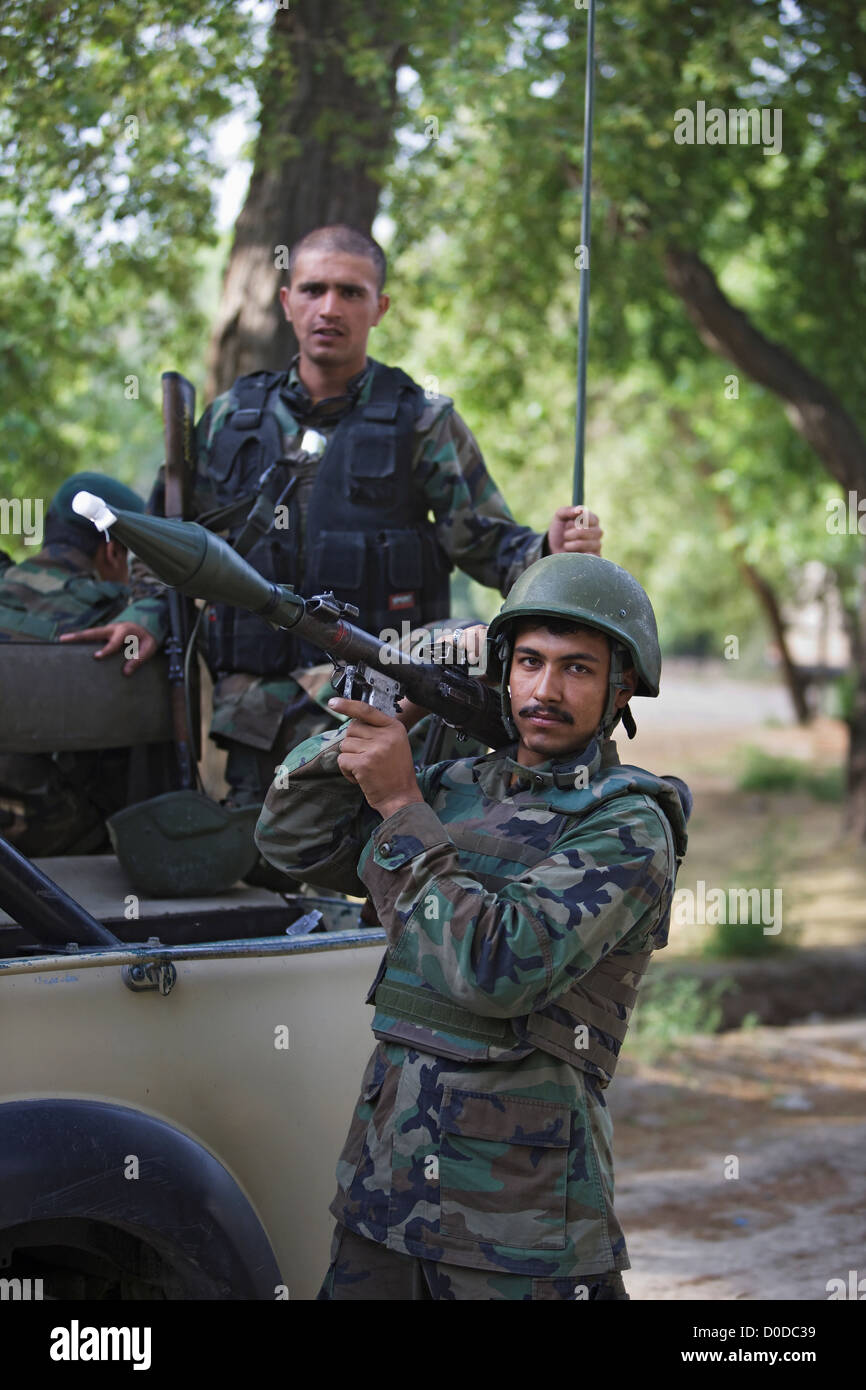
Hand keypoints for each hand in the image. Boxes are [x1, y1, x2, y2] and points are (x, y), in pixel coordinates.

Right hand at [59, 622, 157, 675]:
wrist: (148, 624)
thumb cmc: (148, 637)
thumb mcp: (149, 648)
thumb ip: (139, 659)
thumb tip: (125, 673)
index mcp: (125, 631)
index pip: (113, 642)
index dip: (106, 649)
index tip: (96, 656)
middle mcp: (113, 629)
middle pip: (94, 632)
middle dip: (79, 636)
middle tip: (63, 639)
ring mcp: (107, 630)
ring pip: (90, 633)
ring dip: (76, 636)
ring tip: (61, 640)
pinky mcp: (104, 634)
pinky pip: (91, 637)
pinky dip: (80, 639)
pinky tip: (69, 646)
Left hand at [328, 697, 424, 819]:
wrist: (401, 797)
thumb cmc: (395, 772)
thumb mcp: (395, 744)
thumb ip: (377, 731)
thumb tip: (351, 722)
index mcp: (394, 727)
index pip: (366, 710)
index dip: (347, 705)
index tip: (333, 702)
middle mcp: (386, 735)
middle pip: (352, 728)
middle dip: (352, 743)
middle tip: (366, 757)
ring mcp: (375, 749)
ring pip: (345, 745)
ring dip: (349, 758)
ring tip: (365, 769)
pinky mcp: (364, 763)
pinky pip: (342, 759)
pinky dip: (346, 771)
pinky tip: (360, 777)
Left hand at [547, 505, 602, 555]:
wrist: (554, 549)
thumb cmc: (559, 531)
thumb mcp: (559, 517)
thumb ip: (567, 510)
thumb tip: (579, 510)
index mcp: (592, 520)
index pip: (590, 518)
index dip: (577, 521)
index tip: (568, 523)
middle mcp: (597, 532)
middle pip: (588, 532)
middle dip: (572, 534)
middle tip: (565, 535)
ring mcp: (597, 545)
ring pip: (588, 544)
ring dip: (573, 545)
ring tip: (567, 545)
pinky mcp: (595, 557)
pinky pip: (592, 556)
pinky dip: (581, 555)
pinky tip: (574, 554)